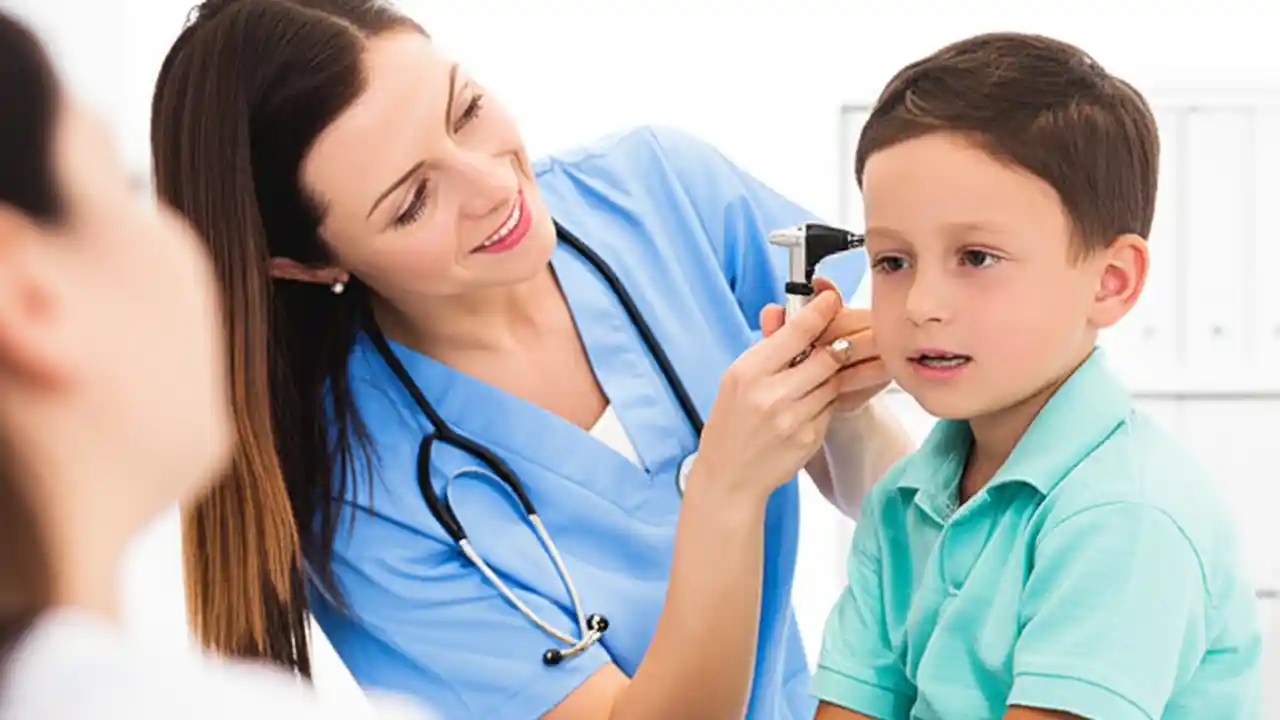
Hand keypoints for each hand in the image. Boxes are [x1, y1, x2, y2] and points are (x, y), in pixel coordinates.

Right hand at [689, 290, 846, 502]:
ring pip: (833, 382)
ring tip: (812, 381)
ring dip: (831, 376)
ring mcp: (794, 419)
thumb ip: (767, 348)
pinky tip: (807, 408)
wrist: (729, 476)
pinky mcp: (810, 438)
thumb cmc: (730, 424)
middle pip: (827, 356)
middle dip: (835, 347)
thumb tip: (785, 312)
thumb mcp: (736, 379)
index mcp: (749, 373)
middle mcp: (772, 395)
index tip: (831, 300)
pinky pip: (831, 408)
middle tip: (835, 342)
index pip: (797, 332)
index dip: (820, 311)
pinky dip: (826, 402)